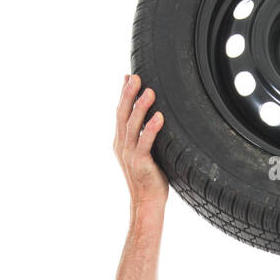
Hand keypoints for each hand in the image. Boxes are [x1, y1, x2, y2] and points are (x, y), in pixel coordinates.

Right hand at [114, 73, 167, 211]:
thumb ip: (143, 136)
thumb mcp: (143, 153)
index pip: (120, 113)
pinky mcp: (140, 163)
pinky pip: (145, 142)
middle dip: (128, 94)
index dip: (123, 95)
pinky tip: (159, 116)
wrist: (146, 202)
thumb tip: (152, 118)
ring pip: (132, 126)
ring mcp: (129, 154)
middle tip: (136, 77)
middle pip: (122, 115)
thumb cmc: (149, 178)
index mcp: (120, 142)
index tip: (128, 77)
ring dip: (140, 107)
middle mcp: (122, 146)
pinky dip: (151, 128)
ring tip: (149, 91)